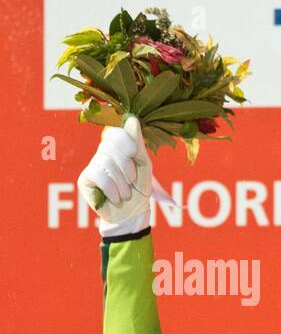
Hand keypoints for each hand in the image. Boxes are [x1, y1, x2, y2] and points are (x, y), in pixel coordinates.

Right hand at [76, 116, 151, 235]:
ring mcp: (91, 166)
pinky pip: (98, 176)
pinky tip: (116, 198)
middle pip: (110, 147)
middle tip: (131, 181)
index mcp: (116, 148)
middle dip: (127, 166)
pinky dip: (112, 189)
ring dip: (122, 182)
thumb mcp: (143, 166)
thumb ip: (138, 144)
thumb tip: (132, 119)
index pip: (112, 132)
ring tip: (126, 193)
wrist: (133, 214)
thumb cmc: (139, 189)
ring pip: (106, 162)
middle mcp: (101, 154)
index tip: (133, 153)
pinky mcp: (85, 180)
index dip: (123, 139)